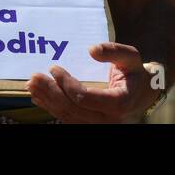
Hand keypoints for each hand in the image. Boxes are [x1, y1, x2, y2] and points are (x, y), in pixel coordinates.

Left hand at [25, 42, 159, 122]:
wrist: (142, 94)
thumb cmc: (135, 73)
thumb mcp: (131, 57)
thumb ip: (114, 51)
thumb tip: (92, 50)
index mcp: (118, 102)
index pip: (84, 97)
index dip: (66, 84)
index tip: (54, 68)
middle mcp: (107, 119)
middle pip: (71, 108)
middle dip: (50, 92)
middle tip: (35, 77)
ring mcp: (98, 124)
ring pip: (67, 116)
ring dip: (47, 100)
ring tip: (32, 85)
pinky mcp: (89, 124)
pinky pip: (68, 119)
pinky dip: (51, 108)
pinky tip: (39, 97)